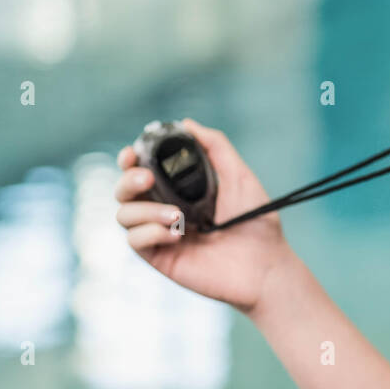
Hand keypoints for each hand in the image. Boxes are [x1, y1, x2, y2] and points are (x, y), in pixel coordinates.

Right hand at [114, 118, 290, 313]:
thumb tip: (187, 123)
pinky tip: (176, 235)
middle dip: (127, 180)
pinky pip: (135, 242)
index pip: (141, 170)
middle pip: (123, 191)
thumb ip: (216, 147)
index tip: (132, 152)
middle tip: (147, 178)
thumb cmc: (257, 222)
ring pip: (124, 215)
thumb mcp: (239, 176)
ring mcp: (160, 235)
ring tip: (176, 215)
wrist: (266, 265)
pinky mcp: (160, 258)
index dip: (130, 159)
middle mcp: (164, 210)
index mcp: (179, 190)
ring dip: (144, 210)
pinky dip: (149, 232)